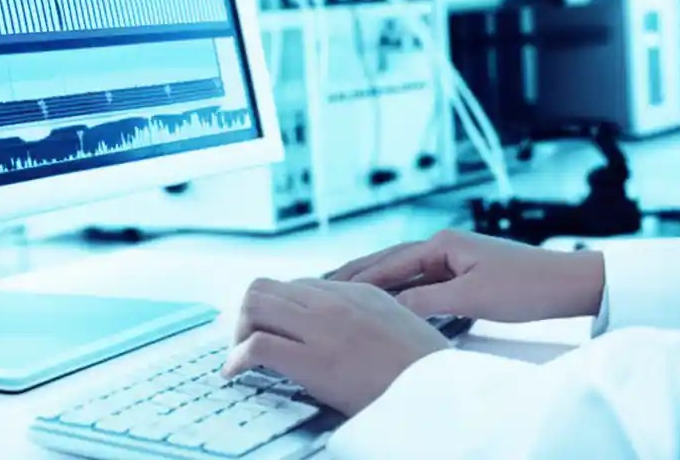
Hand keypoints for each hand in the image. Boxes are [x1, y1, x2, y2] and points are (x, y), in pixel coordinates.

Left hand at [223, 278, 450, 415]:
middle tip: (248, 342)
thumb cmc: (427, 371)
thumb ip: (369, 319)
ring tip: (242, 357)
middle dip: (249, 315)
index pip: (296, 285)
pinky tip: (236, 374)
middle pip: (266, 287)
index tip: (272, 330)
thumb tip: (344, 332)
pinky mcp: (313, 360)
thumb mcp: (401, 327)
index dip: (277, 309)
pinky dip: (237, 359)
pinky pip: (256, 346)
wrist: (443, 394)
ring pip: (254, 304)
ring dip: (239, 330)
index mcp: (359, 292)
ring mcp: (323, 328)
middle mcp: (336, 302)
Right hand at [329, 228, 604, 322]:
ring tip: (345, 290)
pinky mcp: (467, 273)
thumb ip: (427, 302)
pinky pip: (423, 281)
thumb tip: (389, 307)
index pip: (388, 262)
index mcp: (443, 245)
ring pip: (406, 271)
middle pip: (390, 260)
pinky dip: (401, 289)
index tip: (325, 285)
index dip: (356, 276)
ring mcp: (456, 259)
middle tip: (321, 283)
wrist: (568, 283)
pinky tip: (390, 300)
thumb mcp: (471, 298)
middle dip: (357, 272)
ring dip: (377, 281)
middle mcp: (445, 246)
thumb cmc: (526, 286)